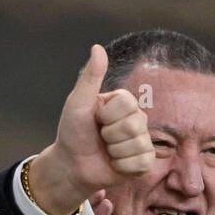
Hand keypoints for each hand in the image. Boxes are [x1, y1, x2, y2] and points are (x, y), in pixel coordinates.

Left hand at [28, 45, 153, 214]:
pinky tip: (114, 164)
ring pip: (138, 145)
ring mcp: (142, 141)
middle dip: (110, 135)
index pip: (127, 103)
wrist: (70, 165)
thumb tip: (97, 47)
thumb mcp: (77, 103)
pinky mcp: (143, 163)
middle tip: (100, 138)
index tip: (95, 119)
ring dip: (115, 152)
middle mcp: (137, 119)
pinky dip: (123, 167)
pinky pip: (142, 163)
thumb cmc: (72, 132)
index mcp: (124, 102)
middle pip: (134, 124)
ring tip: (106, 151)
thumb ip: (90, 77)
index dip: (106, 115)